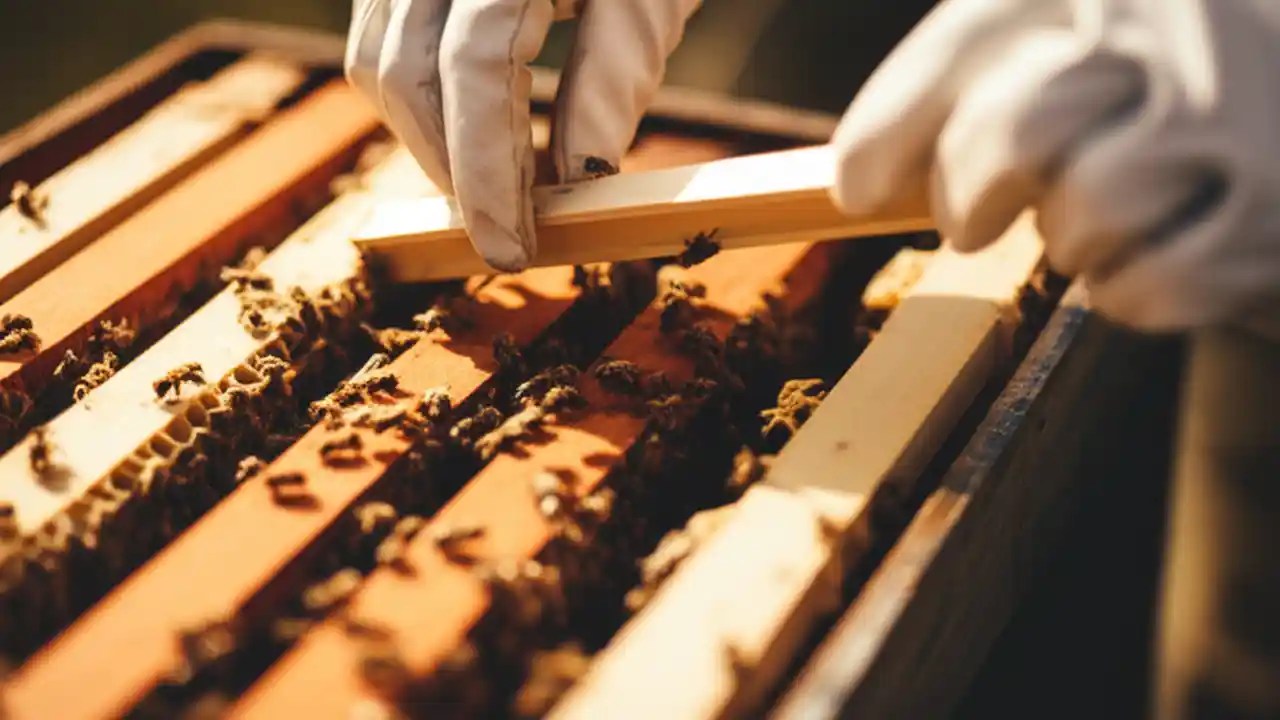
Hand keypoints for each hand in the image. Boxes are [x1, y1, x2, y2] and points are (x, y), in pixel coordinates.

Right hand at [345, 0, 701, 270]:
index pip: (474, 70)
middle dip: (450, 167)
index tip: (512, 251)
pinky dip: (416, 97)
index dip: (487, 173)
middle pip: (404, 71)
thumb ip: (609, 83)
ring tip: (489, 186)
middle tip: (506, 229)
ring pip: (376, 60)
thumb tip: (576, 181)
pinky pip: (378, 36)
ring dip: (426, 139)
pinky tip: (467, 130)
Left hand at [829, 0, 1279, 332]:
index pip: (971, 38)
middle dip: (970, 197)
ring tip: (1103, 220)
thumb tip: (862, 176)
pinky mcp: (1273, 209)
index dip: (889, 125)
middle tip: (974, 220)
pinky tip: (1160, 252)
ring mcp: (1233, 114)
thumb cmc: (1184, 87)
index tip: (857, 186)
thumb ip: (998, 74)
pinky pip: (1151, 284)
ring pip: (1084, 212)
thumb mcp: (1098, 39)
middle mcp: (1182, 18)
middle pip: (1012, 134)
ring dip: (1072, 241)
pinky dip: (1135, 291)